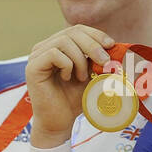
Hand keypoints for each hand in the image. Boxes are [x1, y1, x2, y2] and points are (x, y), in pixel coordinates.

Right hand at [25, 25, 113, 147]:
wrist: (59, 122)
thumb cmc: (74, 99)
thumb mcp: (92, 75)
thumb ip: (100, 60)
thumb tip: (118, 47)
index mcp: (58, 45)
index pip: (78, 29)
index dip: (95, 34)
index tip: (111, 45)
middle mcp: (45, 47)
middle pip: (71, 32)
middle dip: (92, 45)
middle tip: (104, 62)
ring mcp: (36, 56)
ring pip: (64, 42)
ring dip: (80, 59)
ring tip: (82, 77)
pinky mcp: (32, 67)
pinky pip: (54, 54)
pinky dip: (67, 65)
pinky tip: (68, 78)